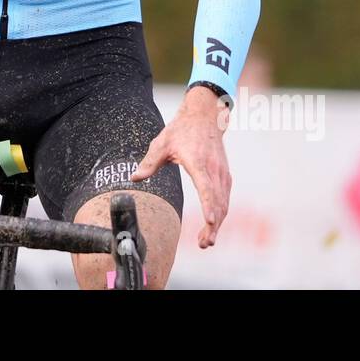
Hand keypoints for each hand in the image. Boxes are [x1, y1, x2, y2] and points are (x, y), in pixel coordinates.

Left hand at [129, 85, 230, 247]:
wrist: (205, 116)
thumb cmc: (182, 130)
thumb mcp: (162, 143)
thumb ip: (149, 163)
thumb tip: (135, 178)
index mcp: (198, 161)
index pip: (206, 186)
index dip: (208, 205)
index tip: (210, 221)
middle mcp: (214, 169)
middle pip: (218, 202)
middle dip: (213, 225)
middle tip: (204, 243)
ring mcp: (222, 173)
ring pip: (223, 203)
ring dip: (218, 224)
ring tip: (206, 241)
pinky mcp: (225, 176)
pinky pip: (225, 199)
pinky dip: (220, 214)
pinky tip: (213, 226)